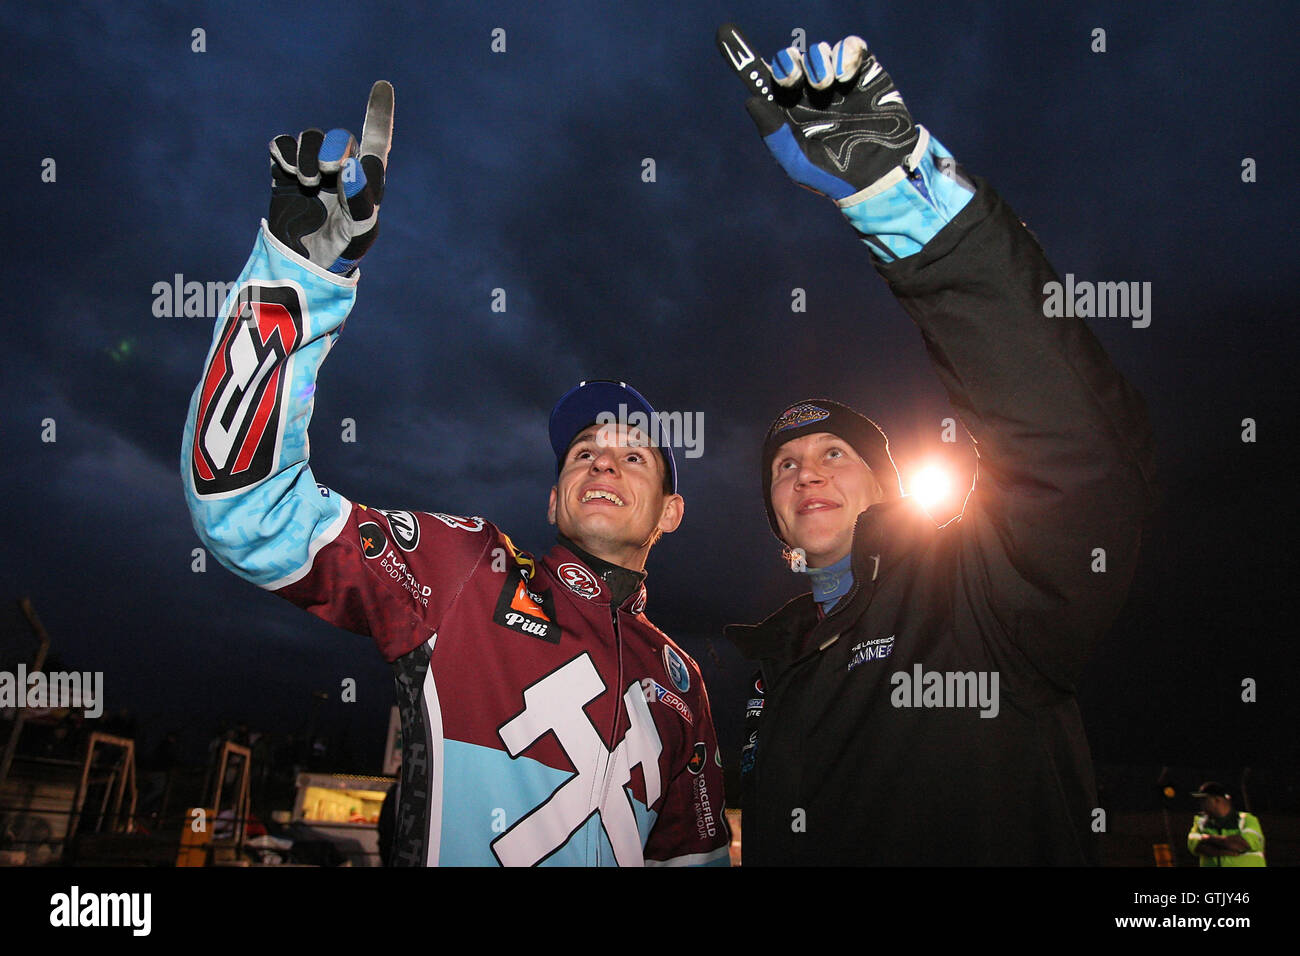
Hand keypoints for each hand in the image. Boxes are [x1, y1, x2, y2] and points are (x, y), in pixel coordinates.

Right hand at [267, 81, 393, 274]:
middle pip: (341, 138)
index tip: (382, 85)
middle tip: (328, 171)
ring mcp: (313, 169)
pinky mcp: (286, 172)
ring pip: (310, 138)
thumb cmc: (343, 251)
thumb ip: (361, 199)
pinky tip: (285, 170)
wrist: (303, 265)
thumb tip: (352, 166)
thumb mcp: (360, 230)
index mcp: (368, 179)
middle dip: (334, 148)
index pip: (378, 141)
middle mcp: (342, 168)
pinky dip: (284, 152)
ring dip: (307, 153)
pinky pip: (283, 145)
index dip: (379, 113)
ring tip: (307, 181)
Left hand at [715, 25, 917, 199]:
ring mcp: (836, 81)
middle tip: (792, 79)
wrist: (881, 173)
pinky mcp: (863, 73)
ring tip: (826, 86)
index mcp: (787, 111)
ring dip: (817, 63)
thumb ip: (773, 133)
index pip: (762, 79)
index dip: (741, 57)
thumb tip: (750, 99)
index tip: (723, 33)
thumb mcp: (797, 162)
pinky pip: (850, 46)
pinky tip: (846, 78)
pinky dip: (845, 54)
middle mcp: (808, 92)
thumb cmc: (835, 175)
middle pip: (789, 59)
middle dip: (787, 62)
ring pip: (818, 51)